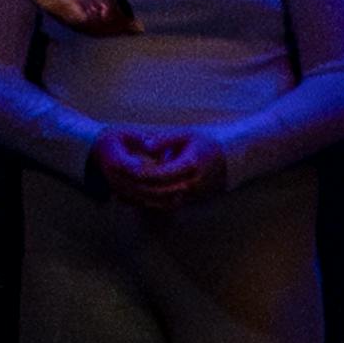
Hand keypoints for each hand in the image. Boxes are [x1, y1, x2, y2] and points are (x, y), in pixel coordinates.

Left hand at [97, 128, 227, 206]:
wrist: (226, 162)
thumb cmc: (204, 145)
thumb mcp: (186, 135)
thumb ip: (165, 140)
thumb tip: (145, 145)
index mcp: (190, 165)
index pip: (161, 173)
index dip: (142, 173)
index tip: (126, 168)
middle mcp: (191, 184)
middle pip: (159, 192)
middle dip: (137, 189)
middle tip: (117, 183)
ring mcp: (191, 196)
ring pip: (161, 203)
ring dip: (141, 201)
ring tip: (120, 194)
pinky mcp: (188, 203)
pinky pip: (165, 207)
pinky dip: (149, 205)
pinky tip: (133, 200)